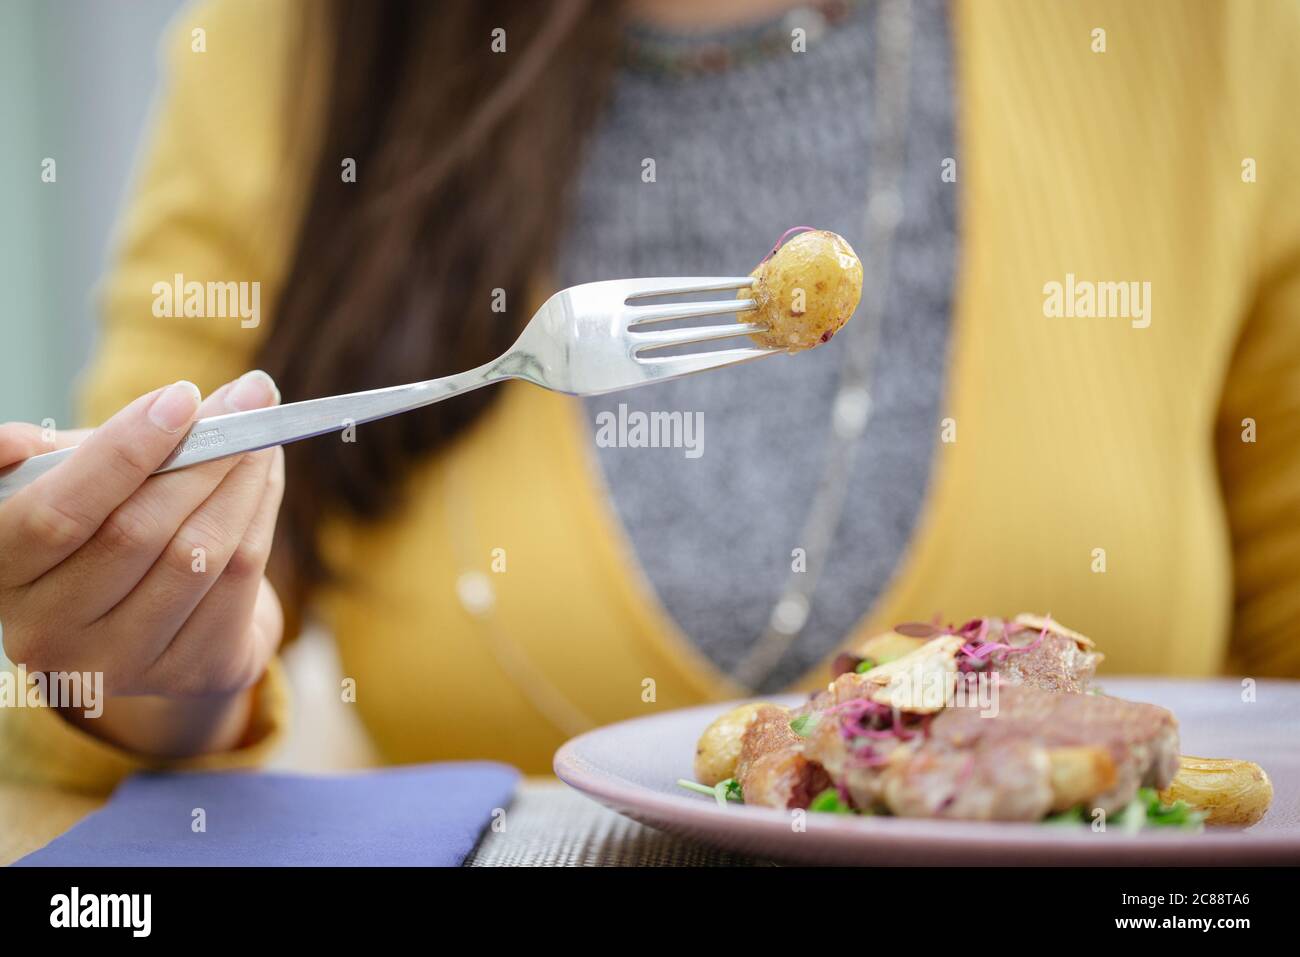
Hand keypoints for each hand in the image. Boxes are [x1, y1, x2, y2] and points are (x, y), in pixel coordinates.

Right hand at [0, 371, 285, 756]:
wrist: (150, 616)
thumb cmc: (97, 527)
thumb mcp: (59, 488)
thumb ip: (46, 460)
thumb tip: (10, 443)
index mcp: (1, 575)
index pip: (58, 512)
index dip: (123, 452)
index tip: (181, 396)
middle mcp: (47, 633)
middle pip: (139, 531)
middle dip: (204, 454)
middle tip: (250, 398)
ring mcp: (119, 663)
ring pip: (199, 554)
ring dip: (242, 481)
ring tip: (263, 432)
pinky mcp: (189, 673)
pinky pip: (239, 580)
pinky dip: (261, 515)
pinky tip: (265, 476)